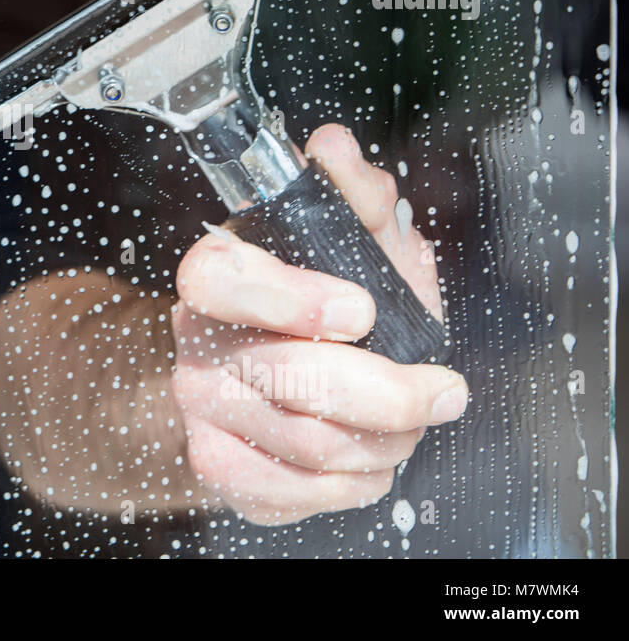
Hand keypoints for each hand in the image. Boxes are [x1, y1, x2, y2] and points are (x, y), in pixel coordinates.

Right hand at [170, 123, 465, 525]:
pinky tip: (369, 459)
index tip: (362, 310)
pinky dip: (352, 483)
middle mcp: (199, 340)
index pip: (220, 279)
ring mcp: (203, 406)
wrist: (270, 371)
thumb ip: (355, 196)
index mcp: (219, 275)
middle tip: (440, 391)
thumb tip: (332, 148)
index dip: (291, 299)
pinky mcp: (219, 465)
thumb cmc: (322, 301)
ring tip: (410, 424)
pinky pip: (293, 492)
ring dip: (384, 441)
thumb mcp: (355, 242)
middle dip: (389, 393)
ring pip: (305, 442)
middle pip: (289, 377)